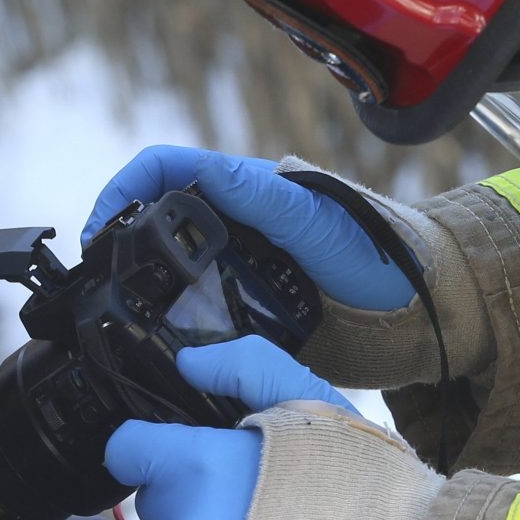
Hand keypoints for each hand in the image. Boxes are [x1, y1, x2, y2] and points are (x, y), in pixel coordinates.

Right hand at [82, 147, 415, 311]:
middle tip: (99, 284)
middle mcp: (233, 227)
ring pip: (167, 274)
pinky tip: (164, 349)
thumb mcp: (317, 221)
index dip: (121, 191)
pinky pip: (193, 320)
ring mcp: (236, 271)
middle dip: (120, 246)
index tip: (99, 232)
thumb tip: (206, 171)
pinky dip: (170, 330)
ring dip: (141, 291)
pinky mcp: (244, 317)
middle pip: (154, 222)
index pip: (162, 170)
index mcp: (244, 190)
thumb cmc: (379, 254)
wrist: (420, 315)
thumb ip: (263, 196)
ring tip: (122, 320)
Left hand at [102, 337, 357, 519]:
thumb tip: (188, 363)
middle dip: (190, 491)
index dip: (150, 444)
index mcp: (200, 465)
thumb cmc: (357, 472)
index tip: (176, 446)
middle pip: (158, 501)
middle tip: (247, 486)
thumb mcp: (306, 396)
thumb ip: (242, 367)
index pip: (128, 450)